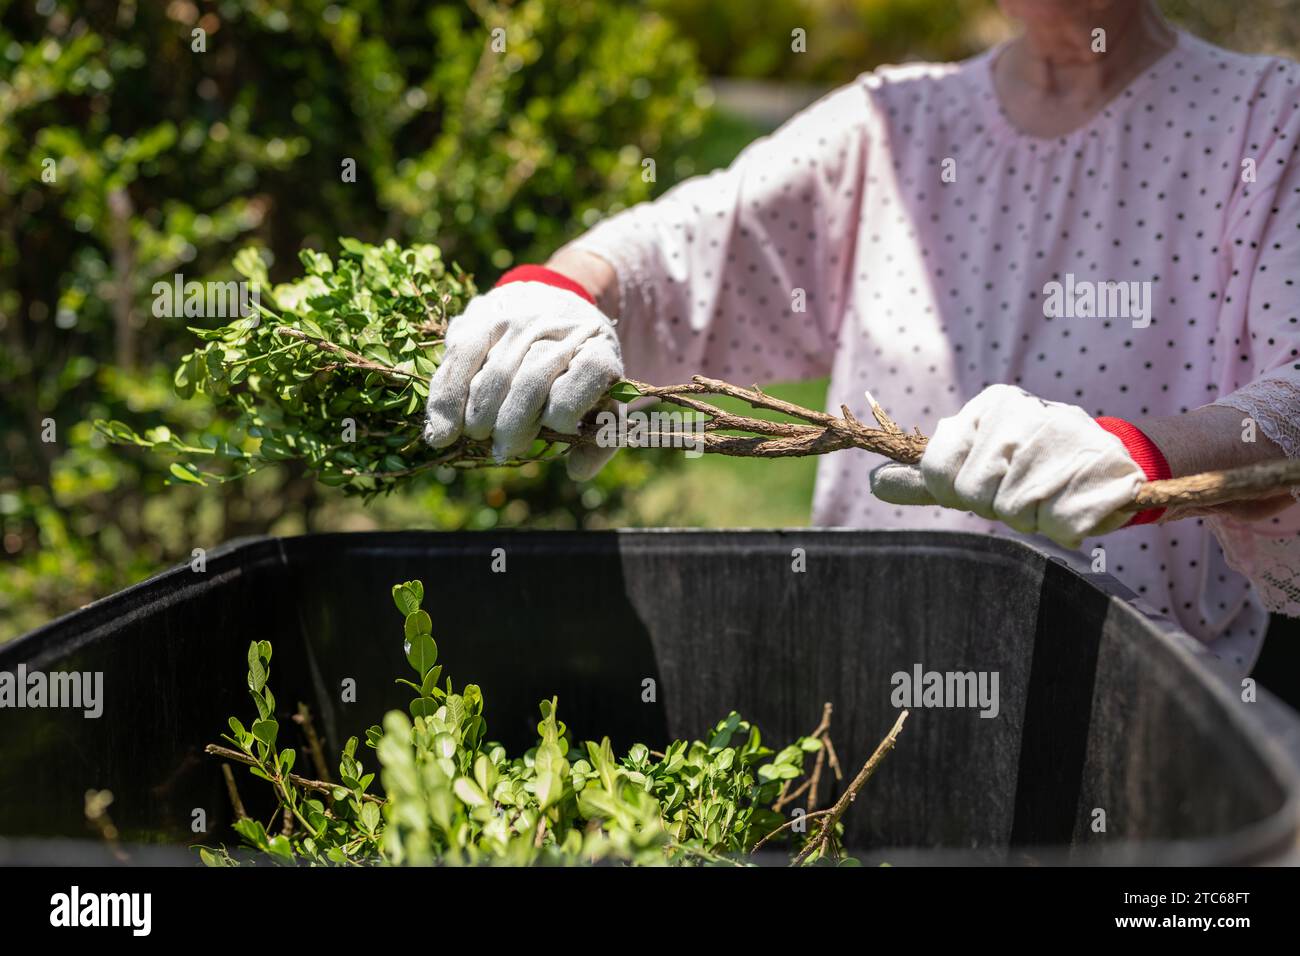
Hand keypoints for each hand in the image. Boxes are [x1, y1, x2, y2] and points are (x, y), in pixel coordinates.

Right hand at [423, 280, 622, 479]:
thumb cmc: (581, 363)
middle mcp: (557, 327)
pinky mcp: (479, 317)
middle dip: (512, 426)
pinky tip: (442, 432)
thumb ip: (603, 435)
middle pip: (531, 381)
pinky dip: (446, 401)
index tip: (554, 429)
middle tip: (503, 449)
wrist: (559, 299)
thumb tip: (577, 471)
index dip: (567, 411)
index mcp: (597, 345)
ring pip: (491, 374)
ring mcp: (516, 319)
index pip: (587, 374)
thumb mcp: (608, 393)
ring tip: (477, 438)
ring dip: (478, 418)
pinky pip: (458, 361)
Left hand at [869, 384, 1146, 547]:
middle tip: (1026, 486)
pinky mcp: (1098, 470)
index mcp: (990, 406)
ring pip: (1014, 513)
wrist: (1113, 461)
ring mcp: (1061, 438)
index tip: (987, 479)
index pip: (939, 471)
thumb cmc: (1032, 464)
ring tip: (1053, 491)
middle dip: (998, 505)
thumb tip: (873, 484)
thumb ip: (926, 476)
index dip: (959, 489)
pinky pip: (1057, 526)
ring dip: (1033, 516)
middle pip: (976, 496)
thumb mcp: (977, 460)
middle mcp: (1022, 414)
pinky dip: (1065, 525)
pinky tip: (1077, 500)